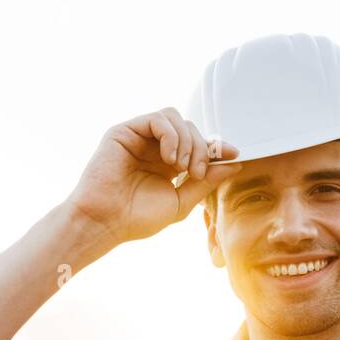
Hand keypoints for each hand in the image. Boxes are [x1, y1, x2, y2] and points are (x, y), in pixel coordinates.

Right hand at [66, 107, 243, 247]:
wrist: (105, 222)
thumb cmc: (137, 218)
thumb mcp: (180, 202)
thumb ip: (205, 182)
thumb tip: (234, 164)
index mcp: (167, 164)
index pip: (197, 143)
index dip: (217, 146)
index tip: (235, 154)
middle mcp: (154, 147)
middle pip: (190, 128)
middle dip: (201, 147)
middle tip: (196, 172)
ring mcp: (139, 137)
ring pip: (175, 117)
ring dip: (187, 141)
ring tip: (181, 167)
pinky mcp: (125, 131)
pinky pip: (157, 118)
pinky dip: (170, 135)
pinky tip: (169, 159)